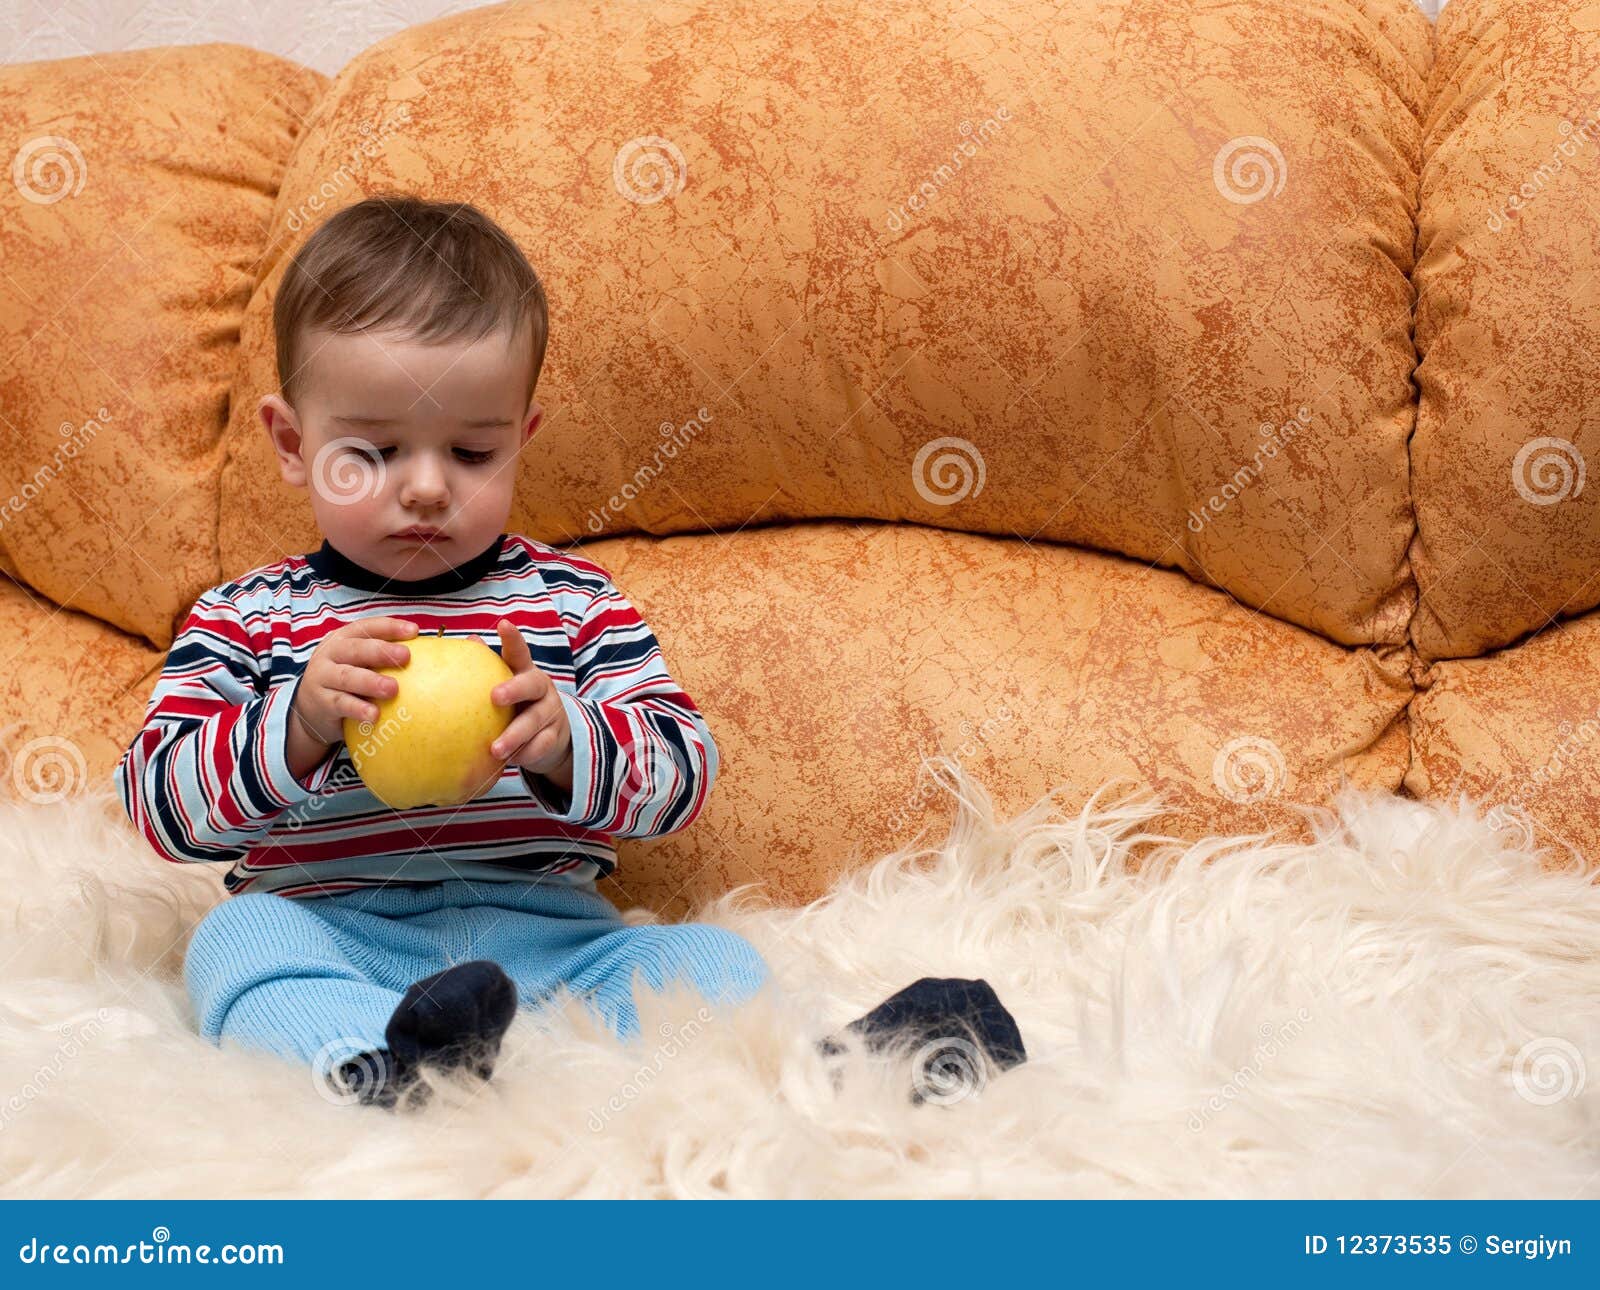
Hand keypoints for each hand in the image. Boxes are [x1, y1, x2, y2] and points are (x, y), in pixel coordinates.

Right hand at [290, 615, 418, 748]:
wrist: (312, 710)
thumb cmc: (348, 681)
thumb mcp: (359, 662)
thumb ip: (383, 656)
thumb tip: (430, 654)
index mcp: (344, 638)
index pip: (367, 627)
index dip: (389, 627)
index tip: (414, 631)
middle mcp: (331, 654)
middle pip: (356, 649)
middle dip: (382, 651)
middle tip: (405, 657)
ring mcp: (322, 677)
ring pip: (347, 677)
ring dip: (371, 682)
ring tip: (393, 688)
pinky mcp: (321, 702)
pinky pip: (340, 704)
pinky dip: (358, 708)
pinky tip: (375, 715)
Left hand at [489, 619, 572, 778]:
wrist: (552, 737)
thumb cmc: (518, 707)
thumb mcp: (507, 687)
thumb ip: (490, 669)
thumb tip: (470, 641)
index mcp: (526, 673)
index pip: (520, 652)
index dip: (513, 639)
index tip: (503, 624)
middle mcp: (542, 689)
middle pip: (531, 684)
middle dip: (514, 689)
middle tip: (495, 697)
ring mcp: (551, 713)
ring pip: (535, 721)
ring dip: (515, 735)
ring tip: (495, 749)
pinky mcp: (555, 737)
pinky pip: (540, 746)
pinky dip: (525, 754)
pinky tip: (512, 761)